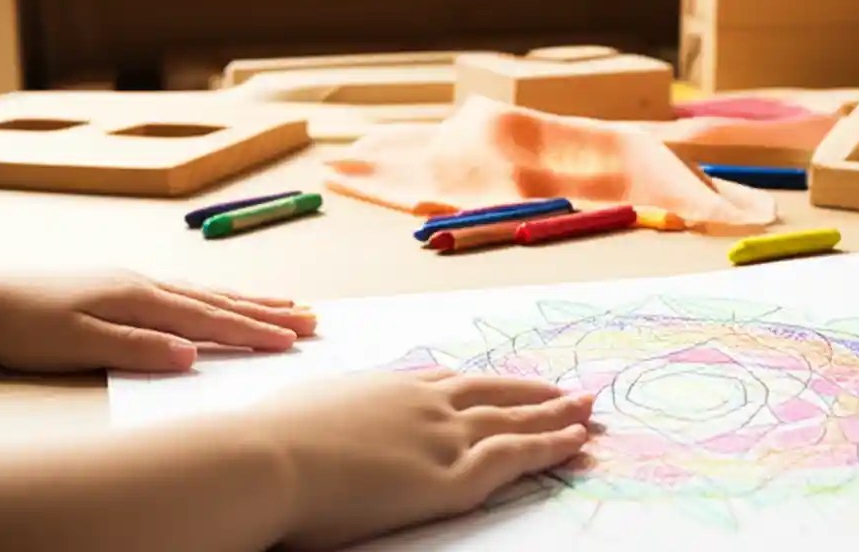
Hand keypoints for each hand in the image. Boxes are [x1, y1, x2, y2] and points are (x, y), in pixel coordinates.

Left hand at [0, 269, 314, 372]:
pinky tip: (225, 298)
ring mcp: (136, 282)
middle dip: (269, 312)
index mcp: (140, 298)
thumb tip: (191, 355)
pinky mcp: (123, 286)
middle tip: (314, 319)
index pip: (210, 320)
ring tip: (288, 304)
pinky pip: (187, 291)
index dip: (254, 332)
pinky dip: (219, 296)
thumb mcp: (76, 343)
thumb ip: (136, 348)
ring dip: (251, 301)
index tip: (294, 341)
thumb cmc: (23, 326)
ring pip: (207, 292)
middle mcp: (146, 284)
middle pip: (220, 300)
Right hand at [259, 368, 593, 549]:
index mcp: (391, 386)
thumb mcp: (311, 408)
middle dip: (536, 391)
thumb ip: (339, 411)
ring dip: (557, 413)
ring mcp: (442, 435)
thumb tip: (331, 418)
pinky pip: (515, 456)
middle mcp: (425, 402)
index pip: (453, 382)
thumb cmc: (270, 441)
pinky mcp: (450, 477)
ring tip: (590, 408)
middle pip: (495, 392)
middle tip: (573, 389)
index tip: (507, 385)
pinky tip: (576, 441)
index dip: (487, 386)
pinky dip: (550, 446)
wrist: (267, 460)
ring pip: (515, 419)